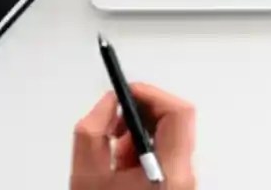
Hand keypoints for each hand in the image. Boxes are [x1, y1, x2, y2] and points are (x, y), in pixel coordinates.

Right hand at [71, 84, 196, 189]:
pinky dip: (144, 149)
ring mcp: (184, 183)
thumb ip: (93, 130)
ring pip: (171, 137)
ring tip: (115, 154)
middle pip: (176, 122)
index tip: (127, 91)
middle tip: (116, 122)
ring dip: (140, 134)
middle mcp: (185, 178)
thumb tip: (109, 102)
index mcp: (170, 173)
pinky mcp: (178, 185)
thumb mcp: (85, 175)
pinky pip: (168, 153)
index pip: (178, 113)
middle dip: (142, 115)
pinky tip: (123, 166)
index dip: (151, 94)